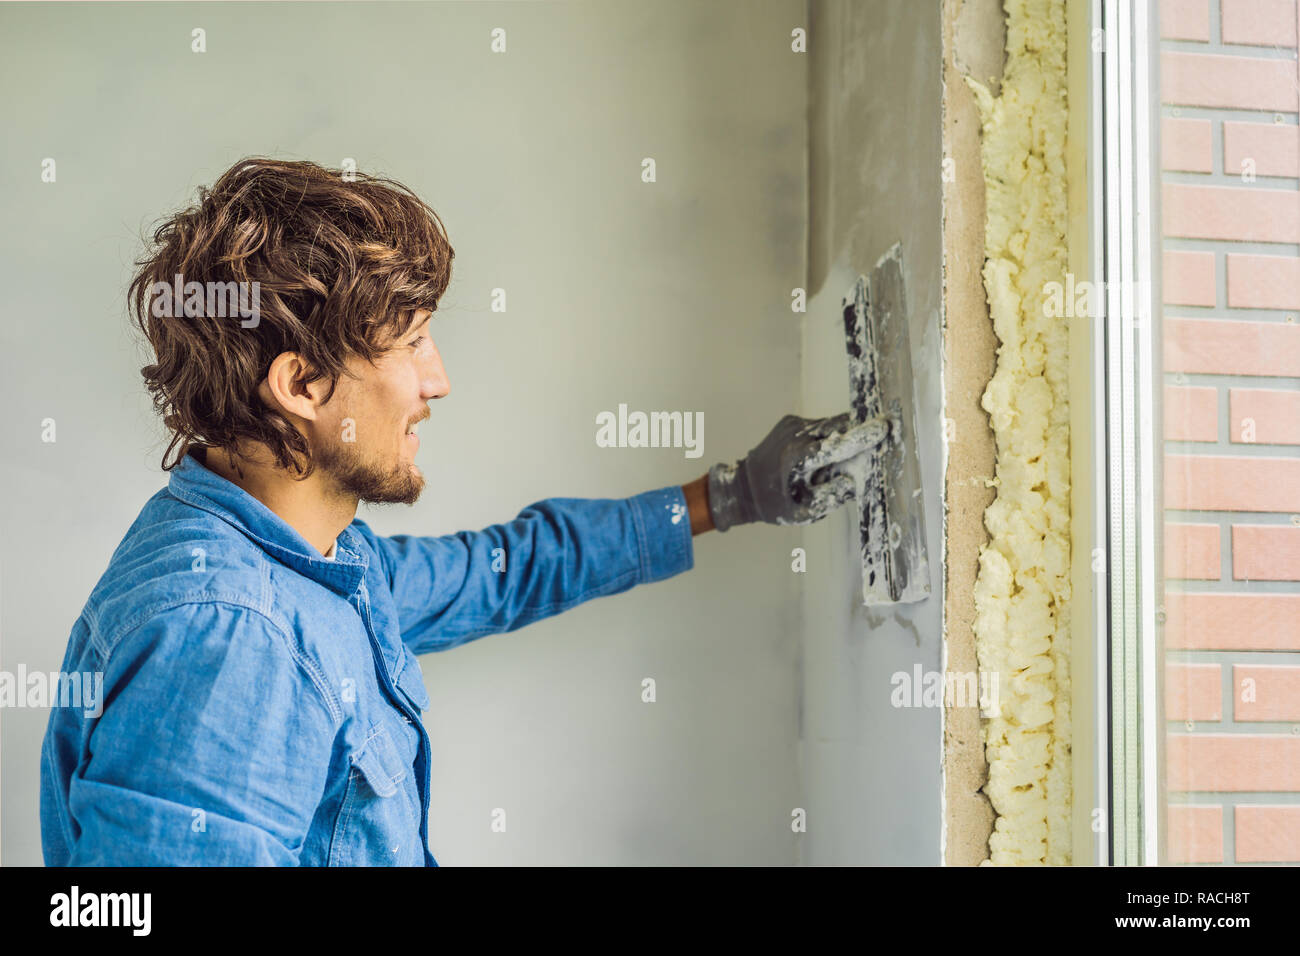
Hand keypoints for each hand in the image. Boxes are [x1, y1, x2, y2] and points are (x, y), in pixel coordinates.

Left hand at [706, 412, 888, 530]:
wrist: (743, 487)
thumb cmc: (775, 504)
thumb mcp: (805, 510)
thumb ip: (833, 495)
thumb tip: (856, 479)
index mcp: (797, 459)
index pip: (836, 445)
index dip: (861, 437)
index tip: (883, 429)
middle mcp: (794, 435)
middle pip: (837, 427)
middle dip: (858, 432)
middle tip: (878, 438)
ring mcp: (791, 424)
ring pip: (830, 424)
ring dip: (842, 437)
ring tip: (841, 458)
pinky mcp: (790, 420)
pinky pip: (819, 425)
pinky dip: (828, 436)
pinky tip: (823, 454)